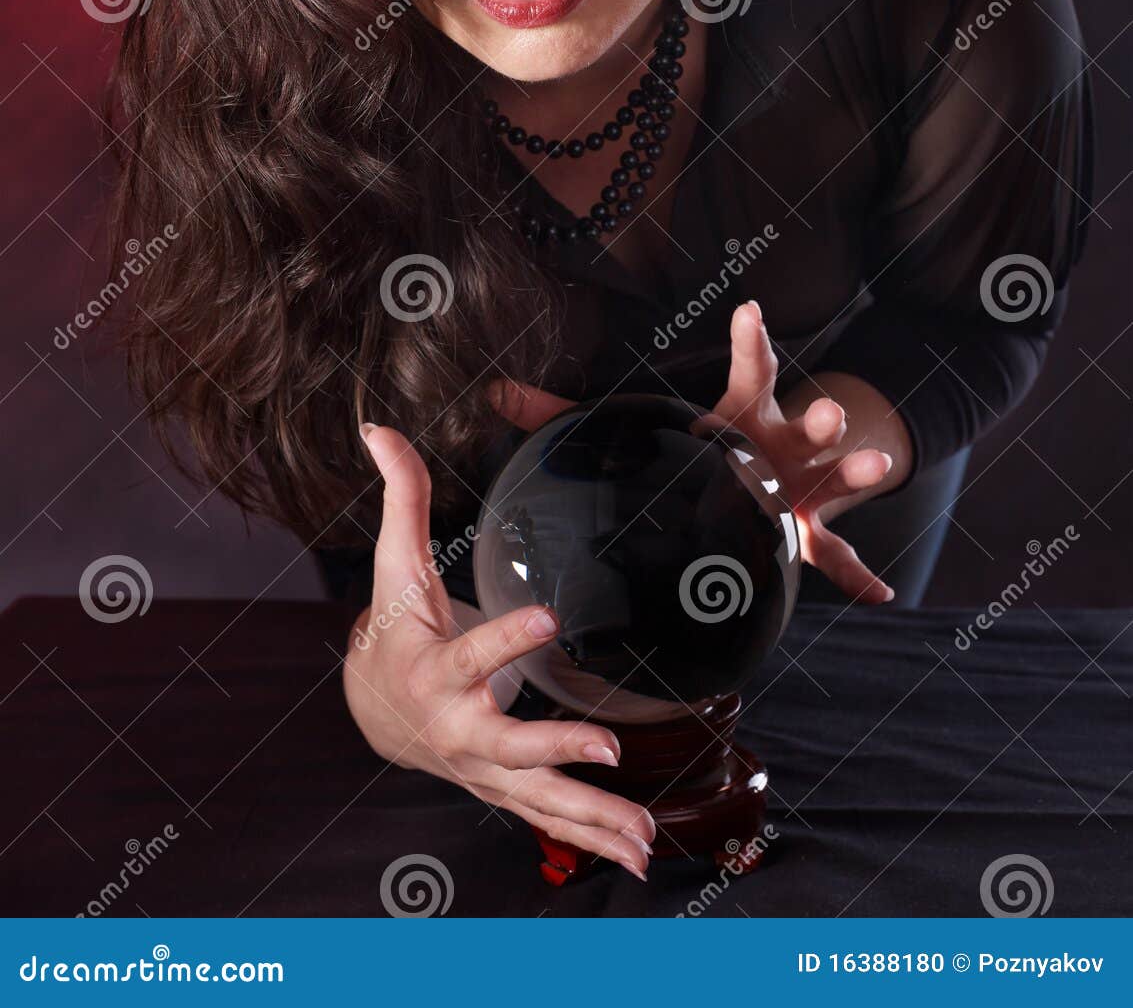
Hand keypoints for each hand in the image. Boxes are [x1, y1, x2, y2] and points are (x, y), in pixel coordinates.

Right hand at [341, 420, 655, 880]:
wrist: (374, 712)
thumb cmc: (393, 628)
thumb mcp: (394, 567)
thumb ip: (401, 497)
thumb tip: (377, 426)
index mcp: (435, 671)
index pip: (474, 653)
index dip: (508, 636)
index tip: (550, 617)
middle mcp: (459, 730)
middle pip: (508, 745)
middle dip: (556, 749)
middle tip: (608, 748)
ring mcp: (485, 768)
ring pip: (540, 798)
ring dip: (595, 818)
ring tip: (648, 836)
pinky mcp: (507, 788)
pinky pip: (553, 819)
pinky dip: (597, 840)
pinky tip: (645, 859)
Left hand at [491, 307, 899, 605]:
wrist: (761, 477)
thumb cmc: (698, 449)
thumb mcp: (639, 425)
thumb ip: (563, 414)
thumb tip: (491, 394)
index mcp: (741, 414)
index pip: (750, 369)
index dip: (750, 340)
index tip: (750, 310)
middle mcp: (781, 444)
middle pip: (804, 425)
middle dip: (821, 419)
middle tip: (828, 413)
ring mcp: (803, 489)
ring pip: (833, 479)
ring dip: (854, 473)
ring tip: (877, 466)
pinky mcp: (809, 535)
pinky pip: (836, 557)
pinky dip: (858, 575)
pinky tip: (879, 594)